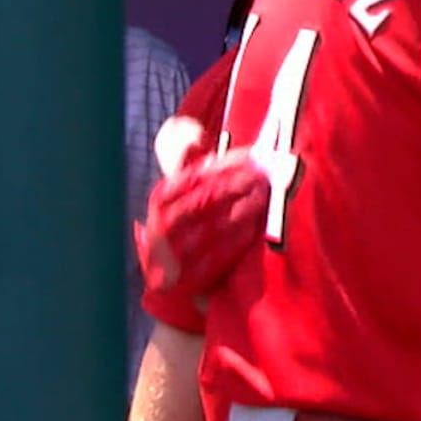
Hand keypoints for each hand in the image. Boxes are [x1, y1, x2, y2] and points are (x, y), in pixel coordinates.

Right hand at [136, 117, 269, 296]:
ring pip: (206, 230)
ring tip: (263, 196)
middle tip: (262, 176)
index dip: (219, 167)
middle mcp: (157, 230)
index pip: (186, 180)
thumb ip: (195, 168)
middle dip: (232, 187)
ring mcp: (167, 259)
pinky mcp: (183, 284)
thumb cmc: (191, 228)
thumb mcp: (189, 196)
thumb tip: (194, 135)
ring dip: (239, 211)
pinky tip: (255, 226)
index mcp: (160, 203)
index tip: (249, 157)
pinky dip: (236, 241)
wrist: (174, 285)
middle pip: (197, 203)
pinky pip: (213, 260)